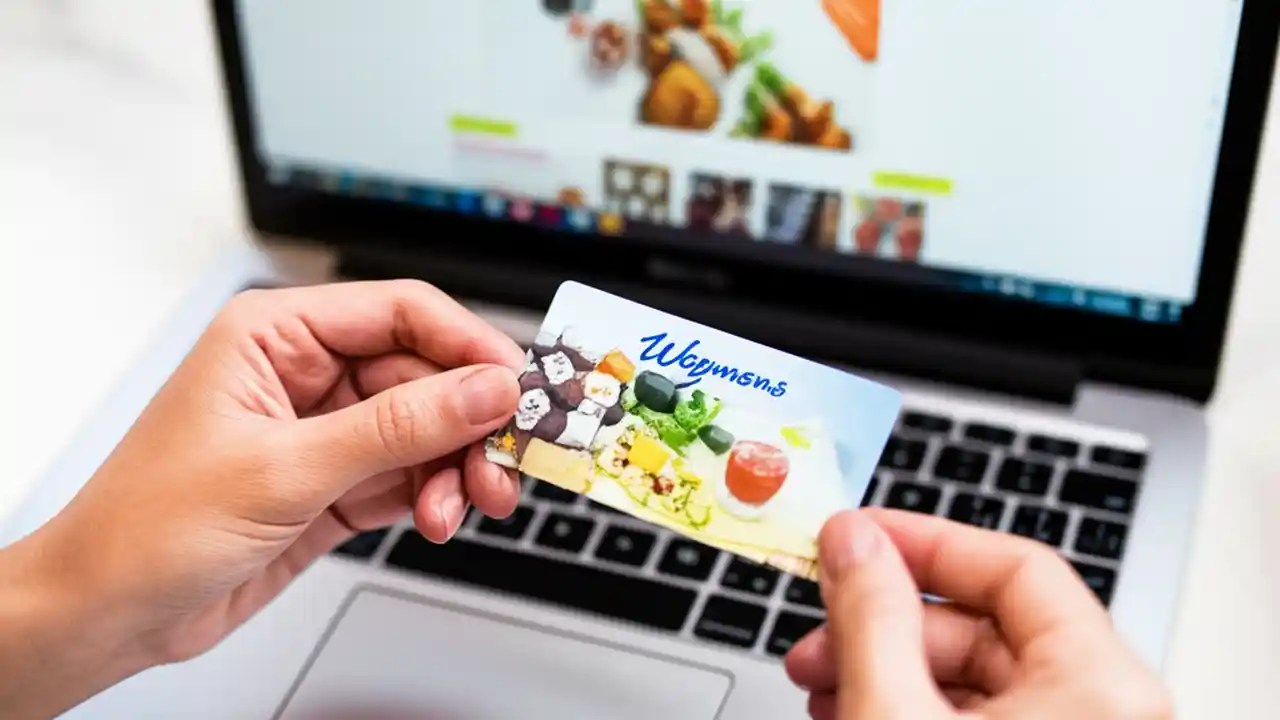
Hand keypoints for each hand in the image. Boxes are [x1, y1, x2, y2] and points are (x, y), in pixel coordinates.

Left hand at [0, 280, 524, 718]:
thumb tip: (484, 390)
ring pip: (426, 429)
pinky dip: (433, 496)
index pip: (401, 312)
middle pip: (426, 375)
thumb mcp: (286, 467)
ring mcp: (324, 431)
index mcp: (276, 334)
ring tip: (464, 504)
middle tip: (503, 461)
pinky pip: (410, 474)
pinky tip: (435, 517)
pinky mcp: (336, 483)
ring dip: (456, 467)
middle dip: (469, 422)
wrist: (108, 613)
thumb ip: (397, 426)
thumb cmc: (149, 524)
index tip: (517, 384)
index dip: (468, 344)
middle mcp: (305, 374)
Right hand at [785, 509, 1172, 718]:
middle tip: (817, 629)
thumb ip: (871, 619)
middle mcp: (1101, 713)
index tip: (853, 536)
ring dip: (882, 667)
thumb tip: (850, 539)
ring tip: (821, 684)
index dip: (925, 541)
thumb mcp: (894, 715)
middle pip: (984, 624)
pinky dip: (907, 708)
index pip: (1016, 565)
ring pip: (970, 679)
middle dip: (882, 621)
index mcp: (1099, 687)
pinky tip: (850, 713)